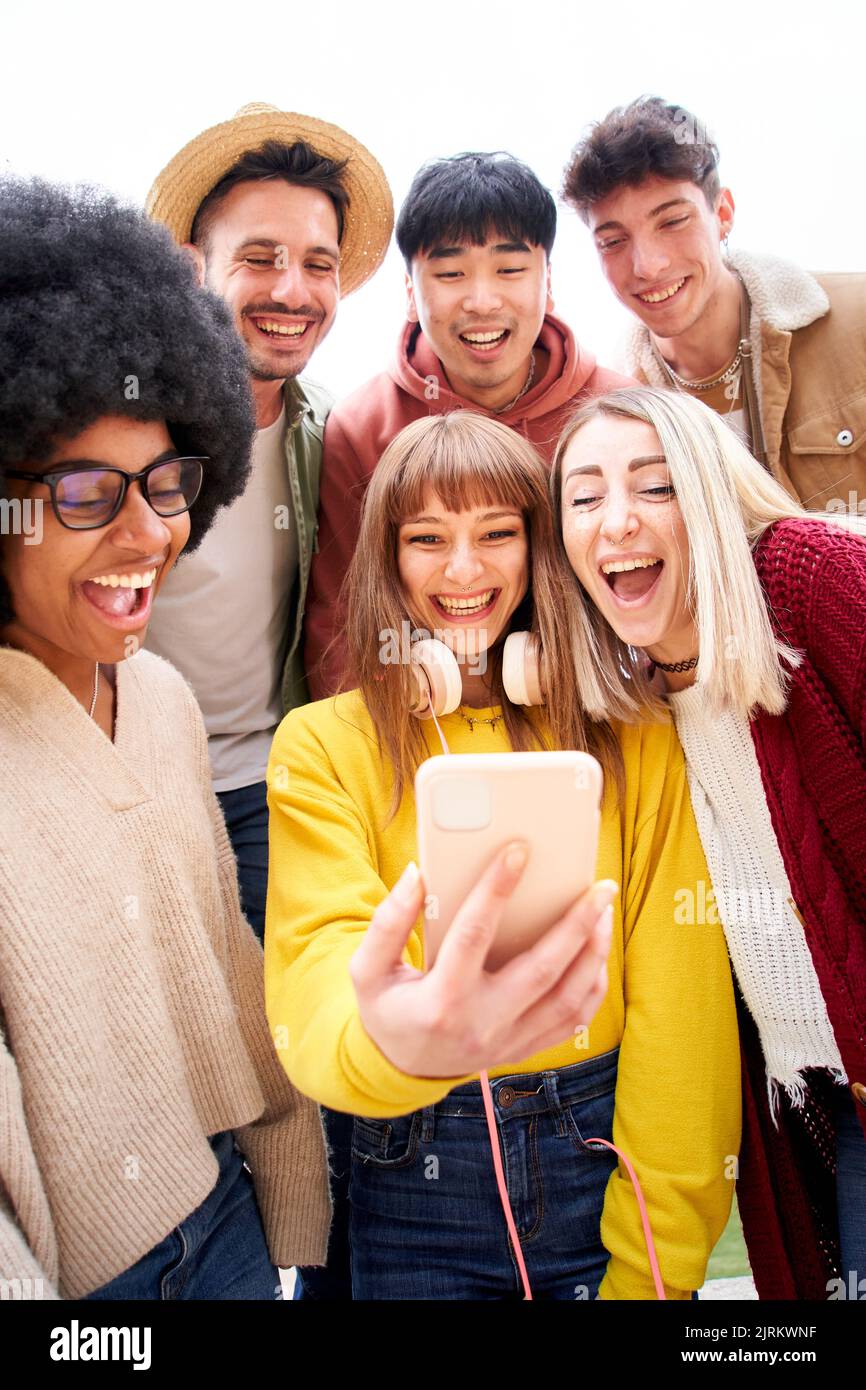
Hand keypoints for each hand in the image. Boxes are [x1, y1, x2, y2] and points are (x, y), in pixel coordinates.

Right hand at [349, 842, 615, 1078]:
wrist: (401, 1069)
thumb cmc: (388, 1008)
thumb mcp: (368, 969)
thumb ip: (388, 922)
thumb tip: (418, 875)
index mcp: (441, 1000)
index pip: (473, 935)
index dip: (496, 889)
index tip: (518, 851)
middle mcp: (481, 1024)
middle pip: (541, 970)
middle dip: (576, 924)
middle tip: (599, 886)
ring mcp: (508, 1041)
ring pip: (568, 998)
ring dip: (593, 953)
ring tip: (603, 912)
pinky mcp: (525, 1047)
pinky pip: (573, 1020)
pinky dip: (592, 985)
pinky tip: (596, 952)